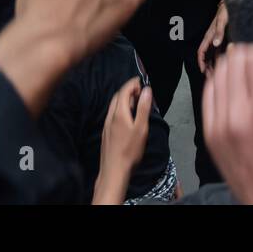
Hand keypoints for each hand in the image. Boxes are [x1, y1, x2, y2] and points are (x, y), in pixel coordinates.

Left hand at [94, 77, 152, 202]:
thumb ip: (143, 108)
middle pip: (117, 97)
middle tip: (140, 91)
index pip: (124, 91)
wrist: (113, 170)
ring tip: (135, 103)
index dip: (132, 83)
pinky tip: (126, 117)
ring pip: (114, 106)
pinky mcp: (106, 133)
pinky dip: (120, 108)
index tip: (141, 81)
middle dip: (128, 90)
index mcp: (119, 113)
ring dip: (124, 99)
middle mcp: (110, 116)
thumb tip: (147, 90)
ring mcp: (106, 125)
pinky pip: (112, 114)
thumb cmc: (130, 150)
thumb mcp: (141, 129)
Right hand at [197, 0, 228, 72]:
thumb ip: (219, 32)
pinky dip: (219, 59)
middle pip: (206, 55)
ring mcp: (217, 39)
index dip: (200, 61)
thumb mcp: (222, 21)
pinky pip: (219, 51)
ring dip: (213, 64)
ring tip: (216, 74)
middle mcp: (212, 39)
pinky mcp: (222, 38)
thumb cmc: (224, 11)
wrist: (229, 5)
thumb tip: (215, 43)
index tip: (202, 70)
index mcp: (209, 36)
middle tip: (211, 77)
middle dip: (207, 66)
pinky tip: (223, 65)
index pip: (201, 51)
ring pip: (212, 55)